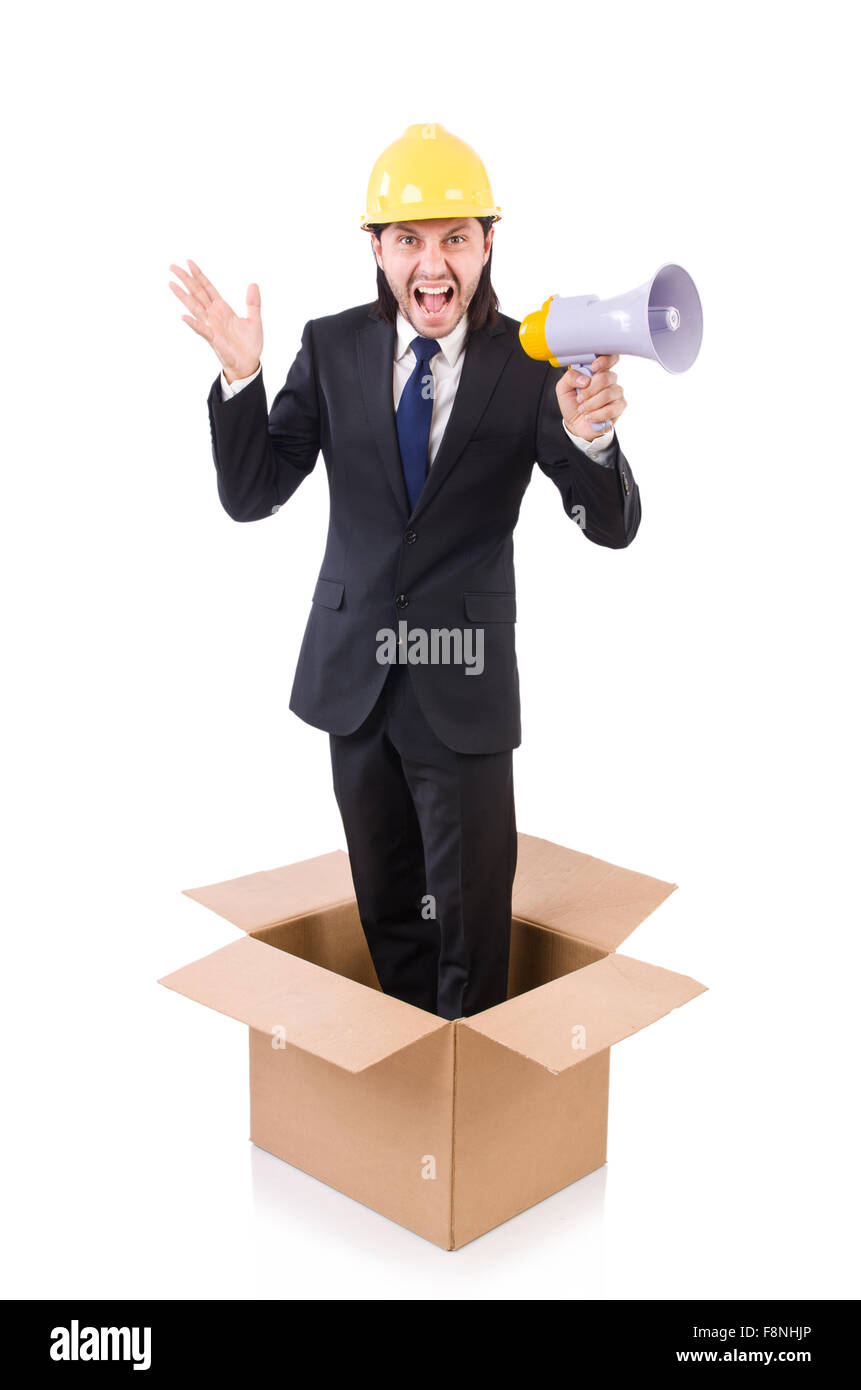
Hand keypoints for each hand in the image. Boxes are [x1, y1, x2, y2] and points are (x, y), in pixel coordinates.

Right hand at [169, 258, 262, 381]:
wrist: (249, 363)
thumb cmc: (249, 344)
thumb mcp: (254, 320)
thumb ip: (253, 302)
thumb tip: (253, 284)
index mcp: (223, 309)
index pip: (208, 288)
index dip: (199, 275)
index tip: (188, 262)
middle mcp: (214, 315)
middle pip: (197, 293)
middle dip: (185, 280)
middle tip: (172, 266)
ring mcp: (212, 326)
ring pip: (194, 308)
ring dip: (183, 296)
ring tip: (171, 284)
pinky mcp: (213, 339)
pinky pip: (202, 330)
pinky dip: (193, 324)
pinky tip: (184, 317)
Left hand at [556, 354, 626, 441]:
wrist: (576, 425)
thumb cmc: (572, 404)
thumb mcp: (563, 388)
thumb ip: (570, 377)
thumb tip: (585, 379)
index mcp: (596, 371)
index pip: (610, 357)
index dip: (605, 360)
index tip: (594, 367)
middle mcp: (609, 380)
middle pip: (606, 377)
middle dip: (589, 390)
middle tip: (579, 399)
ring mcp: (616, 392)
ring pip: (607, 394)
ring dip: (591, 404)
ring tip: (582, 409)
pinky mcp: (619, 407)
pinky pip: (611, 409)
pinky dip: (597, 414)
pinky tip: (590, 416)